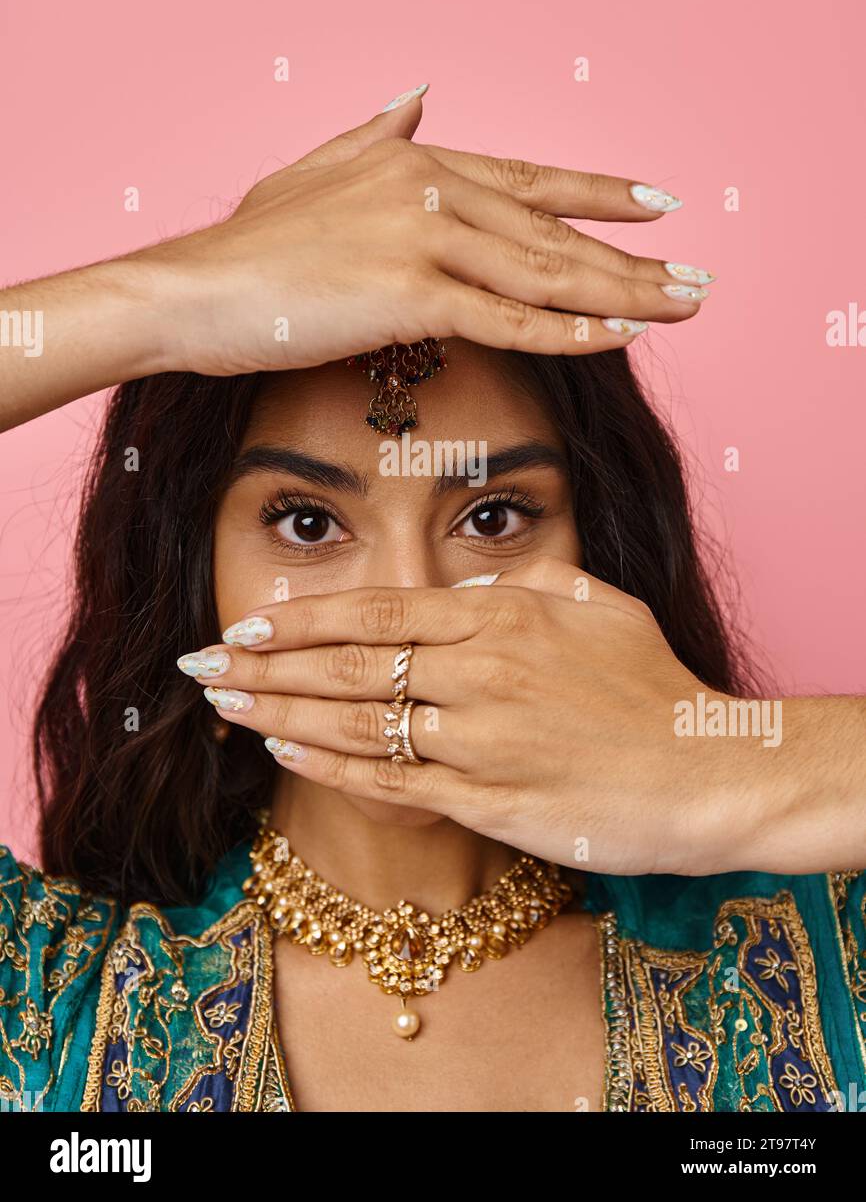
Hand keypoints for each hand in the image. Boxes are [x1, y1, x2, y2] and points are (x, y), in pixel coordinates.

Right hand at [123, 88, 710, 376]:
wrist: (189, 289)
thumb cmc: (246, 246)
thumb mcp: (312, 170)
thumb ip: (373, 132)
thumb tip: (417, 94)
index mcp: (415, 162)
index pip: (530, 181)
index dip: (599, 195)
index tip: (658, 204)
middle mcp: (429, 189)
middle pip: (552, 232)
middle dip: (632, 259)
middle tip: (697, 281)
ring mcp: (421, 238)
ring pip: (543, 274)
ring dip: (622, 296)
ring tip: (682, 312)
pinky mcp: (407, 294)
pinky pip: (507, 320)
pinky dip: (570, 332)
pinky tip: (621, 339)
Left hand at [178, 556, 762, 877]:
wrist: (708, 771)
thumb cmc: (658, 687)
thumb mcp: (606, 608)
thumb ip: (543, 586)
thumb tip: (496, 579)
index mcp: (503, 616)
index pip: (379, 611)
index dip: (304, 618)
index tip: (249, 621)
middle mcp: (480, 671)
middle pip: (348, 664)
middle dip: (264, 664)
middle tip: (201, 664)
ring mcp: (479, 738)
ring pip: (354, 723)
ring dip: (277, 715)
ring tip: (220, 708)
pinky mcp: (487, 799)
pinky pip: (389, 782)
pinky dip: (330, 768)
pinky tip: (283, 757)